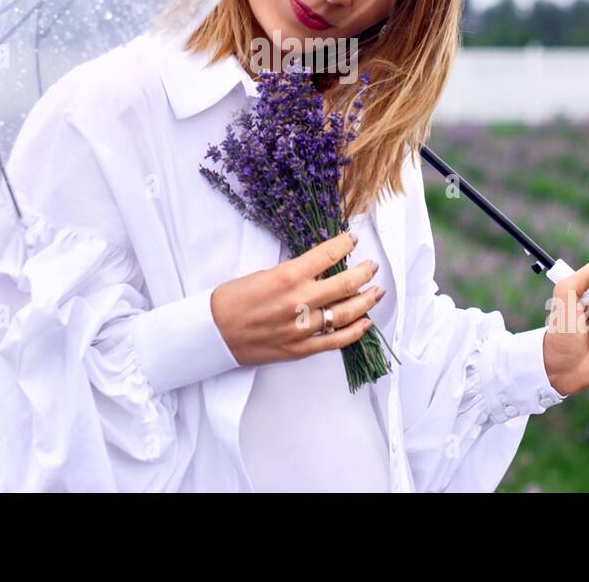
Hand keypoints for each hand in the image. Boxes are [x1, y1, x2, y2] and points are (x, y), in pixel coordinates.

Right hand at [210, 231, 381, 366]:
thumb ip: (293, 272)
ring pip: (346, 313)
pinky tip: (365, 323)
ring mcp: (302, 327)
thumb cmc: (231, 299)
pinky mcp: (300, 349)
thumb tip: (318, 268)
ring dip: (366, 300)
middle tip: (372, 266)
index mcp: (287, 276)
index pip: (328, 255)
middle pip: (346, 283)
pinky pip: (335, 341)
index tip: (353, 239)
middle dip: (364, 271)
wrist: (212, 332)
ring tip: (377, 291)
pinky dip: (355, 332)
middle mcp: (299, 301)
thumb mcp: (262, 274)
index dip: (345, 244)